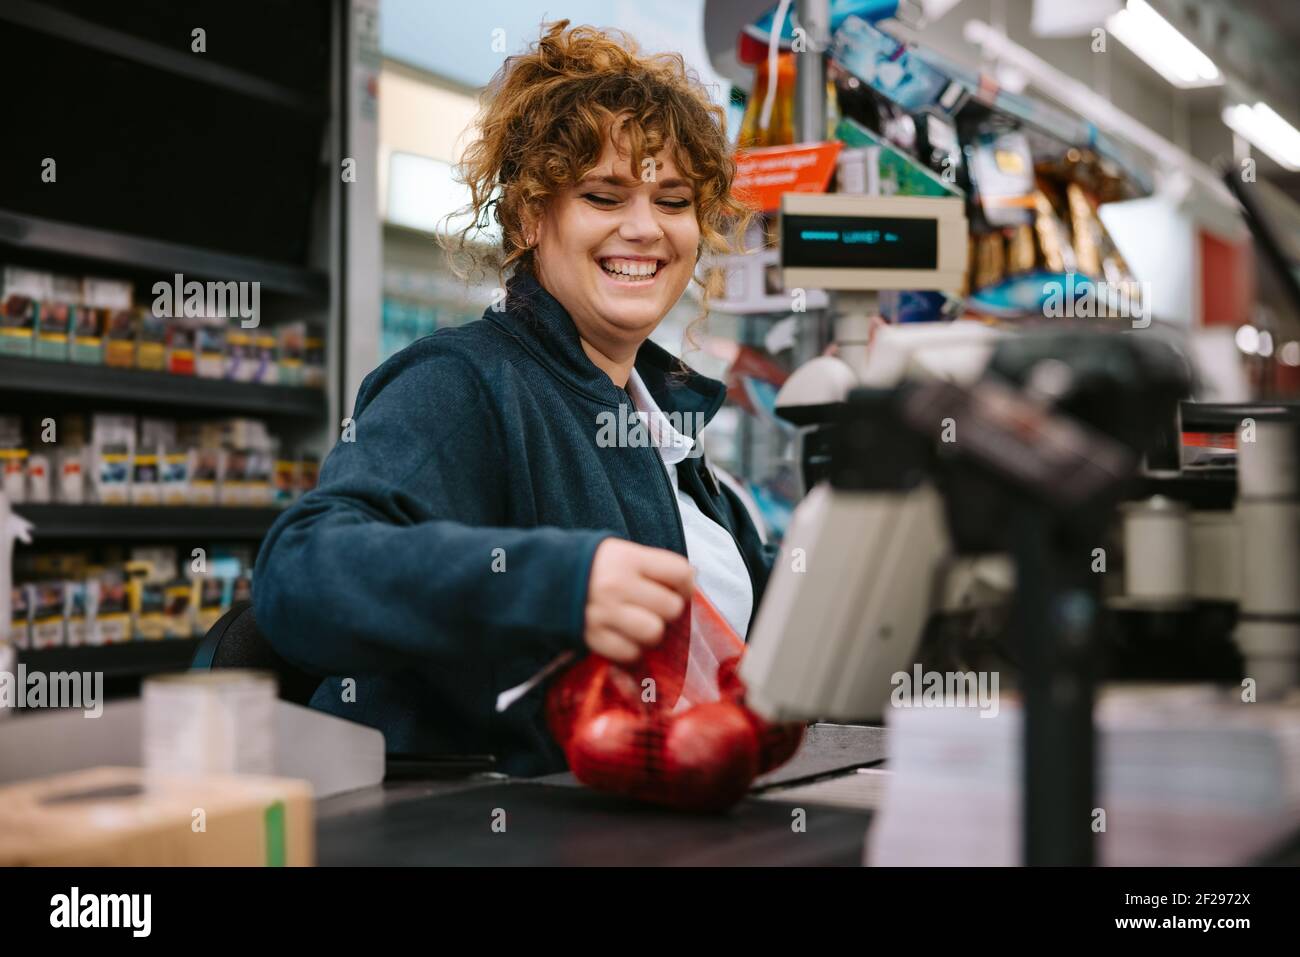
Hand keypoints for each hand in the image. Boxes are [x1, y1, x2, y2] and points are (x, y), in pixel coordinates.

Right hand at [583, 538, 693, 663]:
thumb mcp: (619, 552)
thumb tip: (692, 579)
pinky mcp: (592, 637)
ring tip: (638, 624)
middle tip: (652, 607)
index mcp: (627, 558)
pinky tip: (622, 636)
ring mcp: (604, 613)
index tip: (677, 588)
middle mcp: (617, 584)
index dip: (685, 584)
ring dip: (651, 632)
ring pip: (654, 632)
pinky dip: (630, 649)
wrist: (540, 577)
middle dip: (667, 610)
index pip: (679, 572)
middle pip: (671, 607)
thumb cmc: (590, 565)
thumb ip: (652, 565)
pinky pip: (630, 652)